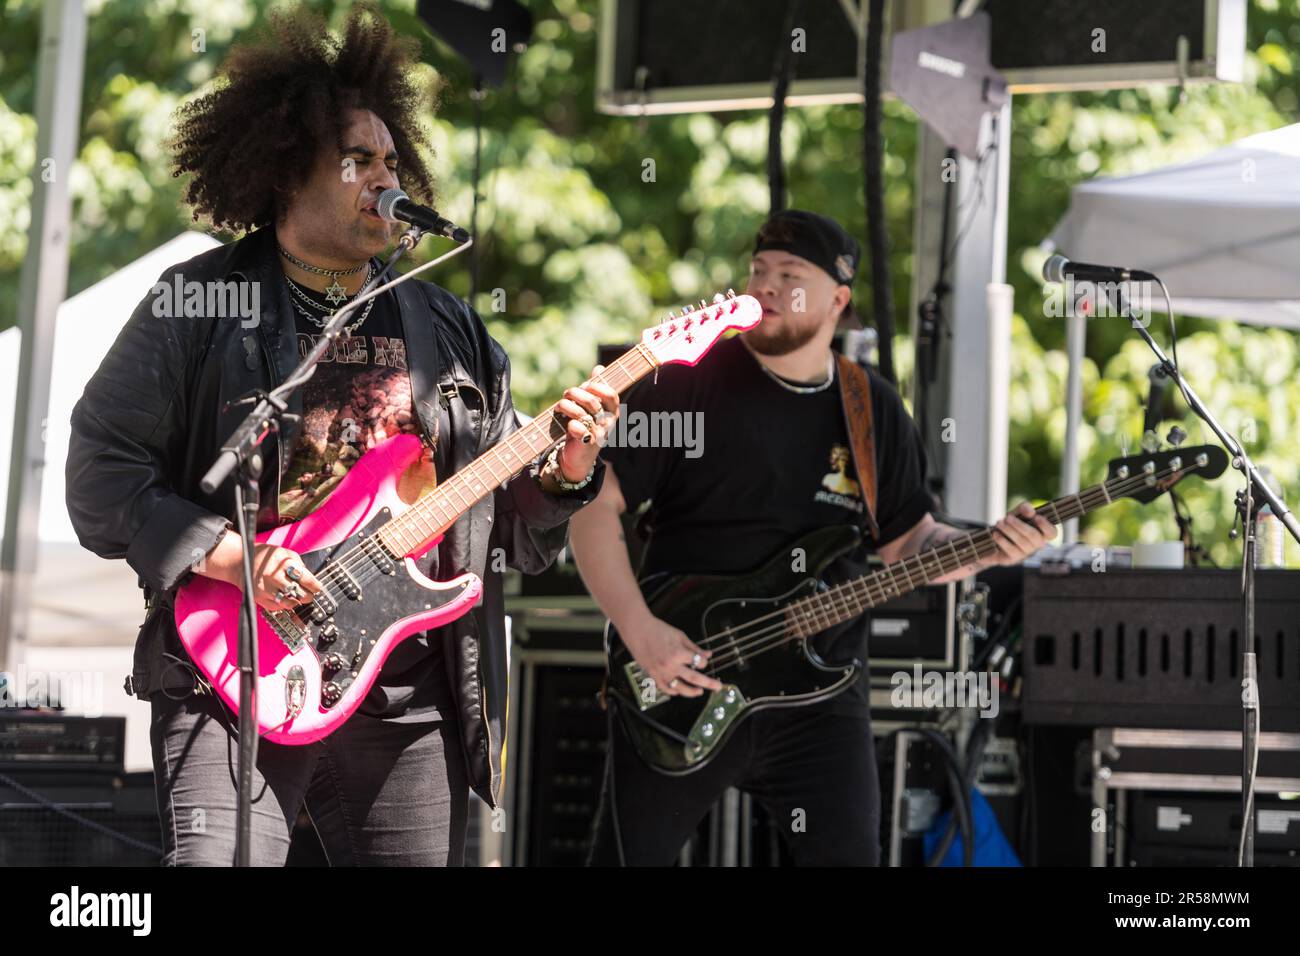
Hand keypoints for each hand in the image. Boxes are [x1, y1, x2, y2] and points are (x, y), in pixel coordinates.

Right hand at [199, 532, 324, 611]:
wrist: (240, 562)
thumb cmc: (264, 556)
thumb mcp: (284, 552)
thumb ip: (298, 563)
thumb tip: (310, 577)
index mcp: (283, 563)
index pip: (305, 578)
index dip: (315, 585)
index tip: (318, 588)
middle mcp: (274, 576)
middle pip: (298, 592)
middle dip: (307, 596)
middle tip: (310, 595)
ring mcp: (266, 589)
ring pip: (288, 602)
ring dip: (296, 602)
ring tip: (298, 598)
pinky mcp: (259, 598)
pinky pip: (277, 607)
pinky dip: (284, 605)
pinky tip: (286, 599)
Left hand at [549, 365, 619, 483]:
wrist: (579, 457)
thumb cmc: (585, 427)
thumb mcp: (591, 407)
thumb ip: (595, 388)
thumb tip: (600, 368)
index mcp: (612, 411)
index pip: (610, 394)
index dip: (596, 386)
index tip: (585, 385)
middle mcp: (608, 423)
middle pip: (591, 401)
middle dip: (575, 393)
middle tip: (566, 394)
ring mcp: (599, 434)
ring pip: (581, 413)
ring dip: (565, 406)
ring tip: (559, 407)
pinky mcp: (587, 444)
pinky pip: (578, 428)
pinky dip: (569, 424)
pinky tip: (566, 424)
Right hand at [619, 613, 722, 698]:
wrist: (637, 629)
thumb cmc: (656, 630)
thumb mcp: (680, 636)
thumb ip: (695, 648)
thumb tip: (707, 654)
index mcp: (679, 653)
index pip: (699, 663)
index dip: (704, 663)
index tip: (704, 662)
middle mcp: (670, 665)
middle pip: (694, 678)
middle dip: (708, 683)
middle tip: (716, 687)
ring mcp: (661, 672)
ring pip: (679, 688)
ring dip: (691, 692)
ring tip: (699, 692)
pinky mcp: (653, 675)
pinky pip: (665, 688)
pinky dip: (673, 692)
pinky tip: (678, 691)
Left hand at [987, 502, 1055, 565]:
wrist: (992, 537)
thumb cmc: (1011, 523)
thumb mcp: (1017, 513)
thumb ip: (1025, 508)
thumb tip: (1031, 512)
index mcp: (1041, 533)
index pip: (1052, 533)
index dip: (1046, 526)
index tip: (1036, 517)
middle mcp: (1036, 545)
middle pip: (1034, 537)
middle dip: (1020, 525)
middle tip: (1008, 517)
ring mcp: (1025, 553)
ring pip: (1022, 542)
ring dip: (1009, 531)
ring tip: (999, 523)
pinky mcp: (1013, 559)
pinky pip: (1011, 550)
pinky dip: (1003, 540)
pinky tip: (996, 534)